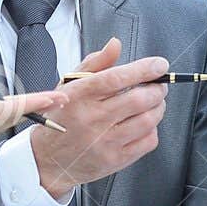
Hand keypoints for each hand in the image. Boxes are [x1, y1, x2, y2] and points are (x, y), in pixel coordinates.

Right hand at [0, 41, 67, 170]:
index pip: (8, 105)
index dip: (34, 101)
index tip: (54, 97)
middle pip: (15, 114)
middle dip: (40, 106)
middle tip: (64, 98)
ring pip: (8, 120)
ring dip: (29, 111)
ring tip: (50, 103)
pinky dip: (14, 116)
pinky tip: (21, 111)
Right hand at [28, 37, 169, 198]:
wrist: (47, 160)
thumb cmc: (61, 118)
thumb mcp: (69, 85)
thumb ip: (95, 63)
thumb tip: (115, 45)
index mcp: (80, 96)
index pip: (117, 78)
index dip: (143, 69)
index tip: (159, 64)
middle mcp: (92, 119)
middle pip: (138, 99)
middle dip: (157, 88)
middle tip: (159, 84)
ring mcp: (105, 142)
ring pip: (148, 120)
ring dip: (159, 107)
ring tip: (154, 102)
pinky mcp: (115, 160)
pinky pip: (147, 141)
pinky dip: (153, 129)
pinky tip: (144, 123)